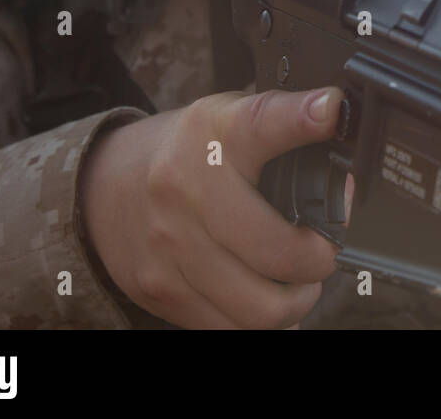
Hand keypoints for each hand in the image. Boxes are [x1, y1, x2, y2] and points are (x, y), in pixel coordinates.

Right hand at [79, 86, 342, 328]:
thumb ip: (284, 122)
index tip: (330, 110)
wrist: (102, 186)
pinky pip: (230, 328)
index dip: (301, 117)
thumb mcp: (228, 118)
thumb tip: (339, 120)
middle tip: (323, 251)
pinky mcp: (160, 291)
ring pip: (261, 306)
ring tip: (299, 281)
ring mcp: (170, 246)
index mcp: (213, 133)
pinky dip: (261, 321)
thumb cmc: (185, 154)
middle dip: (320, 259)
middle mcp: (186, 188)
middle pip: (279, 249)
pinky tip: (266, 296)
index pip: (261, 121)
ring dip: (297, 300)